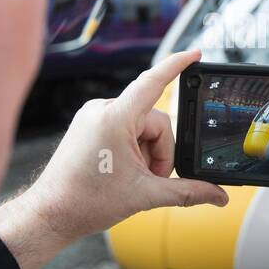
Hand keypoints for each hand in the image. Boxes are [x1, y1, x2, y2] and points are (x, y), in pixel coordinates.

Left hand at [0, 50, 227, 268]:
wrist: (51, 214)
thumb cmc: (86, 202)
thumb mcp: (145, 196)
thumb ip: (187, 192)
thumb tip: (218, 196)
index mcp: (114, 119)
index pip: (153, 82)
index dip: (177, 65)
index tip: (196, 54)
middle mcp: (102, 110)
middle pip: (153, 121)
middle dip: (159, 152)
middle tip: (150, 179)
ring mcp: (93, 116)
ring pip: (140, 126)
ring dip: (146, 152)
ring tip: (133, 178)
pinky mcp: (88, 125)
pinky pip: (124, 127)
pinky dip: (132, 148)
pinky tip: (123, 170)